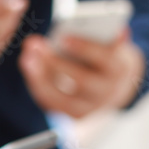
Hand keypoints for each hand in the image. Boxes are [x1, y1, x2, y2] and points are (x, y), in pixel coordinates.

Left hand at [19, 31, 145, 117]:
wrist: (115, 86)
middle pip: (82, 80)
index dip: (86, 48)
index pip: (106, 58)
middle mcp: (109, 91)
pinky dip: (38, 84)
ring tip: (28, 56)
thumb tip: (84, 32)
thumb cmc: (105, 55)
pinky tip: (29, 65)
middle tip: (37, 45)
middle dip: (57, 62)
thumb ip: (98, 34)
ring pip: (63, 96)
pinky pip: (53, 102)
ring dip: (41, 75)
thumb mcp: (108, 43)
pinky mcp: (75, 115)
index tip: (64, 37)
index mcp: (121, 68)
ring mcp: (92, 107)